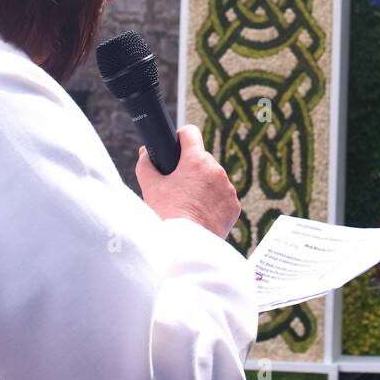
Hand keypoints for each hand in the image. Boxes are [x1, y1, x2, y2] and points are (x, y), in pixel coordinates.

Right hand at [136, 125, 240, 239]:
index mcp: (196, 161)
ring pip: (214, 179)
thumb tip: (145, 153)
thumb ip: (146, 164)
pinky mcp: (234, 206)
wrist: (185, 246)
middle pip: (202, 160)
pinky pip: (223, 197)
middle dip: (191, 168)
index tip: (177, 144)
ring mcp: (228, 188)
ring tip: (189, 203)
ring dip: (204, 185)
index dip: (181, 137)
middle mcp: (216, 170)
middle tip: (178, 185)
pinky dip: (214, 202)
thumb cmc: (167, 215)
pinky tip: (201, 213)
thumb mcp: (150, 187)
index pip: (190, 133)